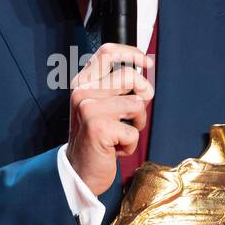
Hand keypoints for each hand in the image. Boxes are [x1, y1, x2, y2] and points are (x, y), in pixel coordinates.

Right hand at [66, 42, 153, 195]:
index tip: (145, 62)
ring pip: (137, 103)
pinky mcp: (99, 126)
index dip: (131, 53)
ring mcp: (89, 108)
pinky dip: (130, 143)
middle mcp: (82, 92)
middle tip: (135, 116)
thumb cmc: (95, 140)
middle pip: (130, 76)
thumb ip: (117, 89)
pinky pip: (134, 130)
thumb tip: (145, 72)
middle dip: (144, 96)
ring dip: (137, 124)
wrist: (78, 172)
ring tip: (120, 135)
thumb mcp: (102, 108)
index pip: (107, 52)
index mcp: (82, 83)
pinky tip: (114, 148)